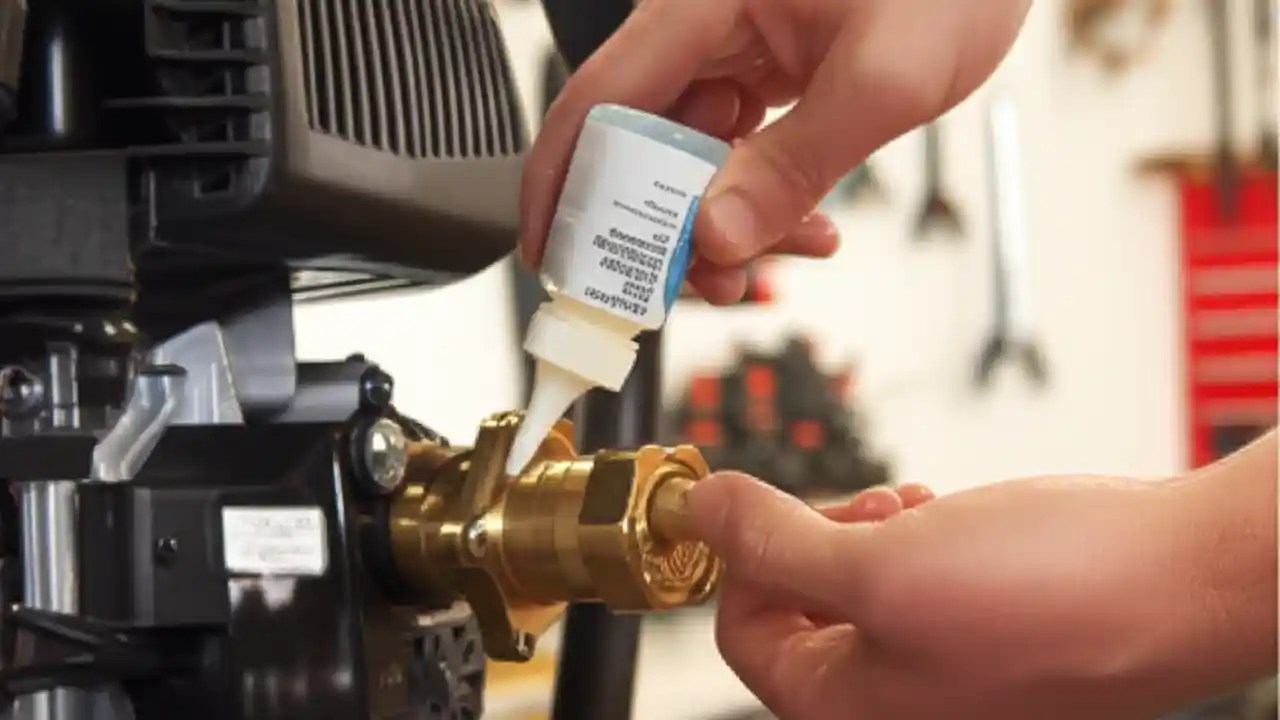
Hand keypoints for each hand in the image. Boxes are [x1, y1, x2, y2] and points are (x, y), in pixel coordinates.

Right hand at [521, 0, 1031, 302]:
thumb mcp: (885, 80)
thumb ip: (798, 164)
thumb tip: (720, 237)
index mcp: (703, 2)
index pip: (599, 99)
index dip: (563, 184)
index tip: (555, 257)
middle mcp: (704, 24)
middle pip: (639, 142)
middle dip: (663, 225)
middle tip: (702, 281)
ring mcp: (734, 50)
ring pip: (689, 159)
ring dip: (722, 222)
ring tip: (771, 262)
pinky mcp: (765, 72)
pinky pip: (736, 151)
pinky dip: (761, 199)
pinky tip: (805, 227)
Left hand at [689, 440, 1277, 719]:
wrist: (1190, 581)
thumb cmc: (1055, 596)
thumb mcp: (881, 565)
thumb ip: (776, 544)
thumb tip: (704, 513)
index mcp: (853, 707)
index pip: (746, 636)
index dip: (739, 560)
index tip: (751, 503)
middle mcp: (900, 699)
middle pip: (802, 610)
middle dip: (813, 539)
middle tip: (853, 501)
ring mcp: (950, 668)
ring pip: (864, 590)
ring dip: (867, 532)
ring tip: (910, 504)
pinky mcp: (993, 632)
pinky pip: (923, 584)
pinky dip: (919, 539)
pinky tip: (947, 512)